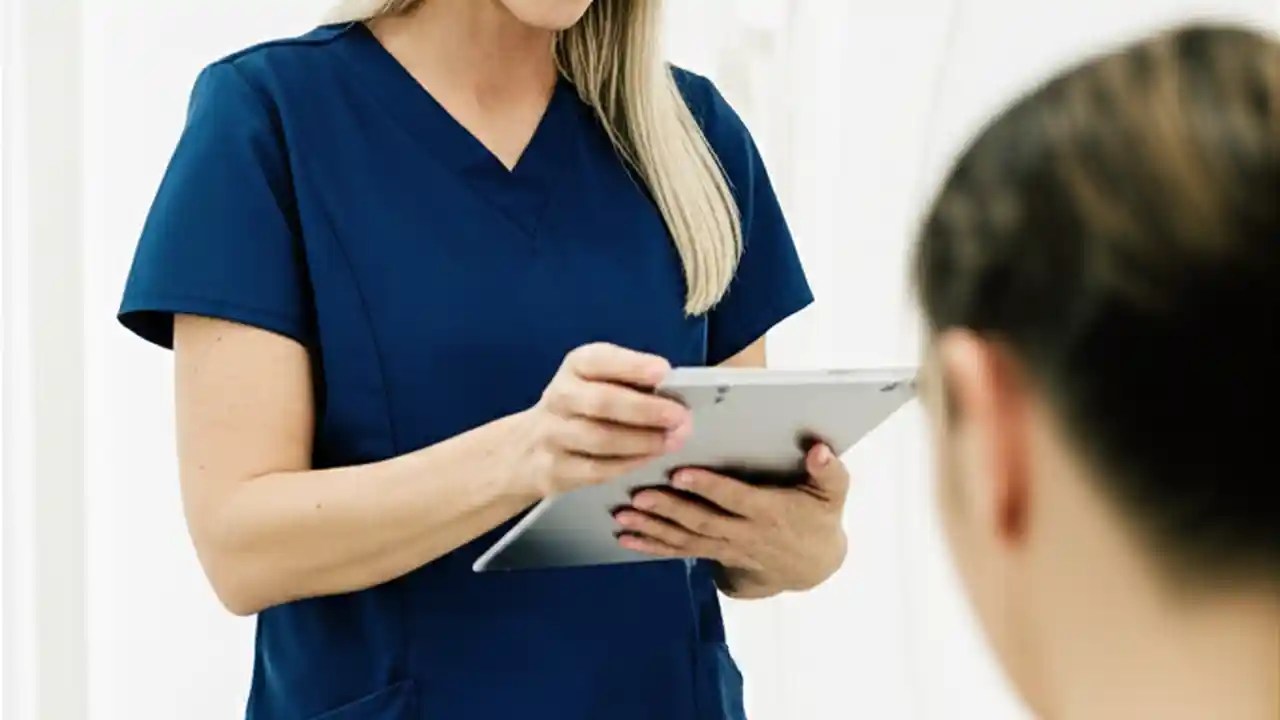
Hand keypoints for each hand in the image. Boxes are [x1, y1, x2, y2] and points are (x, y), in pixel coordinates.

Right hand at [515, 343, 692, 497]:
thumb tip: (675, 392)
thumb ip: (630, 382)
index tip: (664, 371)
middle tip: (680, 416)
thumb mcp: (599, 382)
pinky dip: (628, 464)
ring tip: (672, 441)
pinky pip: (595, 470)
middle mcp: (560, 396)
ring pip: (600, 439)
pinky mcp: (555, 469)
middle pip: (602, 402)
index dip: (632, 365)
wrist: (531, 445)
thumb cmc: (584, 407)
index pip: (599, 360)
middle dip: (645, 409)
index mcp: (576, 367)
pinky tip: (650, 459)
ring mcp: (553, 435)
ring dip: (642, 441)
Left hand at [615, 444, 849, 596]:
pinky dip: (653, 546)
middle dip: (669, 510)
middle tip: (638, 497)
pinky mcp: (714, 554)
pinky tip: (626, 539)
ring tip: (623, 517)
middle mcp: (745, 533)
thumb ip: (829, 471)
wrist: (813, 564)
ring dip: (653, 529)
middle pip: (702, 522)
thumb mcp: (833, 494)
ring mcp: (727, 548)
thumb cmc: (819, 517)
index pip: (736, 499)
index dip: (710, 488)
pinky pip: (681, 552)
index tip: (682, 474)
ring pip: (686, 540)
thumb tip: (820, 450)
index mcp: (770, 512)